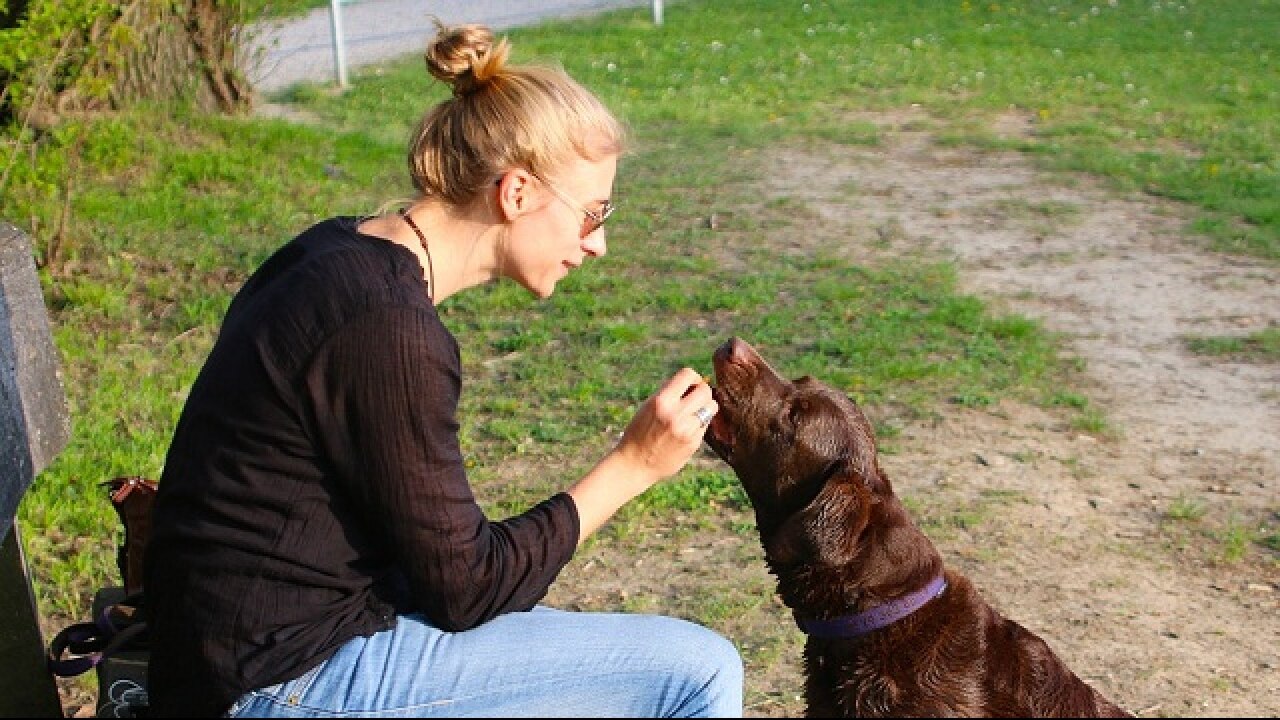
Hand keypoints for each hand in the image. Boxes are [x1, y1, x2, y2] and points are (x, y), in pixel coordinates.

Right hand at [613, 367, 717, 488]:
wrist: (635, 464)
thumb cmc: (640, 432)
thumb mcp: (648, 407)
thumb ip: (669, 394)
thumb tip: (692, 382)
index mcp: (661, 401)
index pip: (688, 375)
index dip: (693, 378)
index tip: (691, 385)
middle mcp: (676, 414)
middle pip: (705, 391)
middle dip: (702, 392)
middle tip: (695, 398)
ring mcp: (687, 430)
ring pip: (711, 407)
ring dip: (705, 407)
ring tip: (694, 413)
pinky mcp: (693, 443)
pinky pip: (706, 425)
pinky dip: (700, 423)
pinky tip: (688, 429)